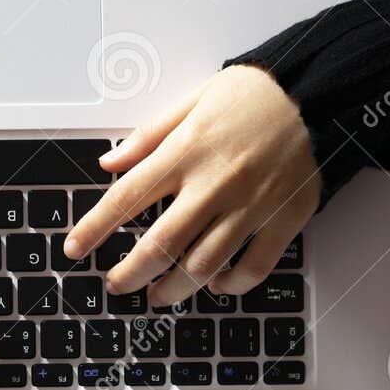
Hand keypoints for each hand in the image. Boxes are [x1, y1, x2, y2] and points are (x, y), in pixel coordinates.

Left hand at [62, 65, 319, 306]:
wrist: (315, 95)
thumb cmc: (252, 96)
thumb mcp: (191, 101)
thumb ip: (148, 136)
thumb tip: (108, 163)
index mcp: (185, 152)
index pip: (125, 198)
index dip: (94, 229)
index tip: (74, 249)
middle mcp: (214, 183)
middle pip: (160, 245)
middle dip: (130, 273)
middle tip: (115, 285)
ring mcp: (250, 206)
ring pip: (203, 266)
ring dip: (174, 289)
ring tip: (157, 295)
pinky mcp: (283, 219)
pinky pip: (254, 267)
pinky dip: (232, 285)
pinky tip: (217, 284)